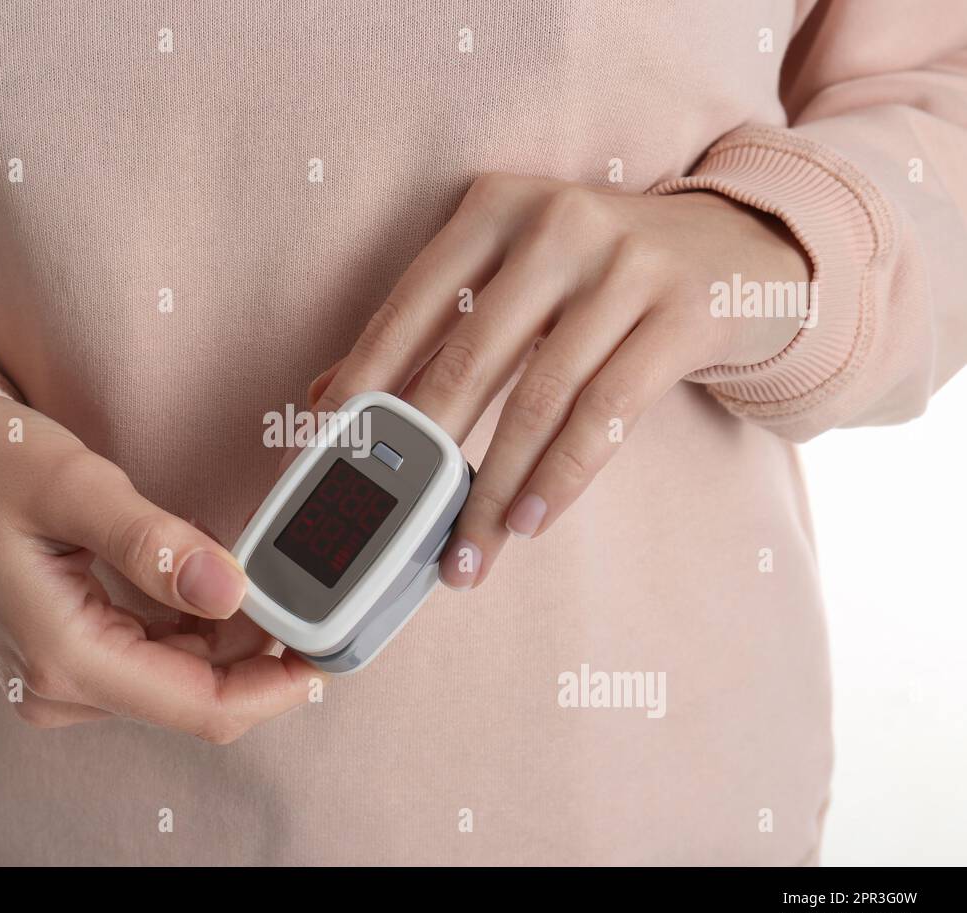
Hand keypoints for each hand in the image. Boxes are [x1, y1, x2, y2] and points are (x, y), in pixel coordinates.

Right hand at [0, 394, 316, 739]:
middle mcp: (61, 686)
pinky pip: (153, 659)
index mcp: (64, 657)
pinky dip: (196, 630)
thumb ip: (155, 544)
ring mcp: (61, 677)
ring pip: (180, 680)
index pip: (202, 707)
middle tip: (307, 594)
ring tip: (269, 581)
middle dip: (262, 656)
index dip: (277, 686)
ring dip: (232, 641)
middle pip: (197, 697)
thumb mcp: (73, 488)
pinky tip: (216, 586)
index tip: (324, 646)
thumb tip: (232, 588)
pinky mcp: (66, 656)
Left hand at [308, 174, 810, 587]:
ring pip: (538, 399)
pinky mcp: (683, 314)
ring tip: (469, 550)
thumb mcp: (516, 274)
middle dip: (425, 456)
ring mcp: (626, 265)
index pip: (410, 306)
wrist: (742, 250)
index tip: (326, 446)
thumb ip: (433, 325)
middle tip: (395, 525)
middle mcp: (557, 224)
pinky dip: (561, 478)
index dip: (363, 381)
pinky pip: (605, 414)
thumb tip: (331, 393)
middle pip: (469, 358)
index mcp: (496, 207)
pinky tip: (531, 522)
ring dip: (496, 490)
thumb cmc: (602, 273)